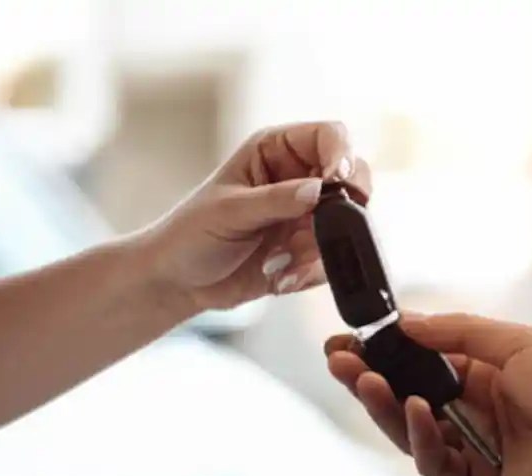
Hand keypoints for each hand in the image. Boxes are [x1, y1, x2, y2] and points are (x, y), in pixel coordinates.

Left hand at [139, 121, 371, 311]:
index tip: (335, 182)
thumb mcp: (229, 211)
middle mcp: (298, 179)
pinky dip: (310, 272)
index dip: (341, 155)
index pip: (330, 136)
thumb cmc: (190, 235)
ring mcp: (306, 217)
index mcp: (276, 151)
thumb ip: (276, 200)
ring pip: (347, 225)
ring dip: (317, 248)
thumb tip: (319, 189)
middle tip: (318, 228)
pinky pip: (331, 260)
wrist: (178, 283)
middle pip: (353, 177)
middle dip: (342, 208)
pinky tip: (278, 277)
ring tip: (278, 261)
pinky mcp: (307, 251)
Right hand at [326, 314, 531, 475]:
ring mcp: (475, 451)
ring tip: (362, 381)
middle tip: (337, 361)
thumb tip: (405, 323)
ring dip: (385, 406)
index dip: (384, 353)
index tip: (348, 340)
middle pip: (406, 397)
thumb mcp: (516, 341)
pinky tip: (415, 408)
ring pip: (412, 432)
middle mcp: (475, 414)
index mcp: (485, 376)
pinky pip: (435, 463)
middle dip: (369, 378)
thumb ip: (458, 333)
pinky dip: (419, 437)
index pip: (420, 363)